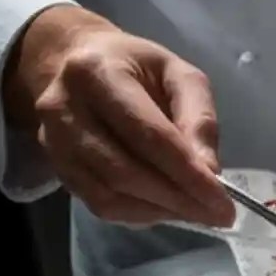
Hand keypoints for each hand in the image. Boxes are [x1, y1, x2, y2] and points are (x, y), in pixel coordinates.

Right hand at [2, 5, 232, 226]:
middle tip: (215, 214)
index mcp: (98, 73)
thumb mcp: (177, 74)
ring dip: (159, 211)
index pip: (148, 135)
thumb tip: (209, 170)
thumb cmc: (133, 66)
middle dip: (176, 199)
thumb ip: (198, 117)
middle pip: (125, 171)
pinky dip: (138, 214)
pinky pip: (98, 203)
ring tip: (195, 211)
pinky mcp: (56, 167)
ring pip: (109, 195)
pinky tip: (164, 208)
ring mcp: (53, 142)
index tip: (222, 202)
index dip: (187, 174)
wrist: (71, 61)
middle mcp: (65, 108)